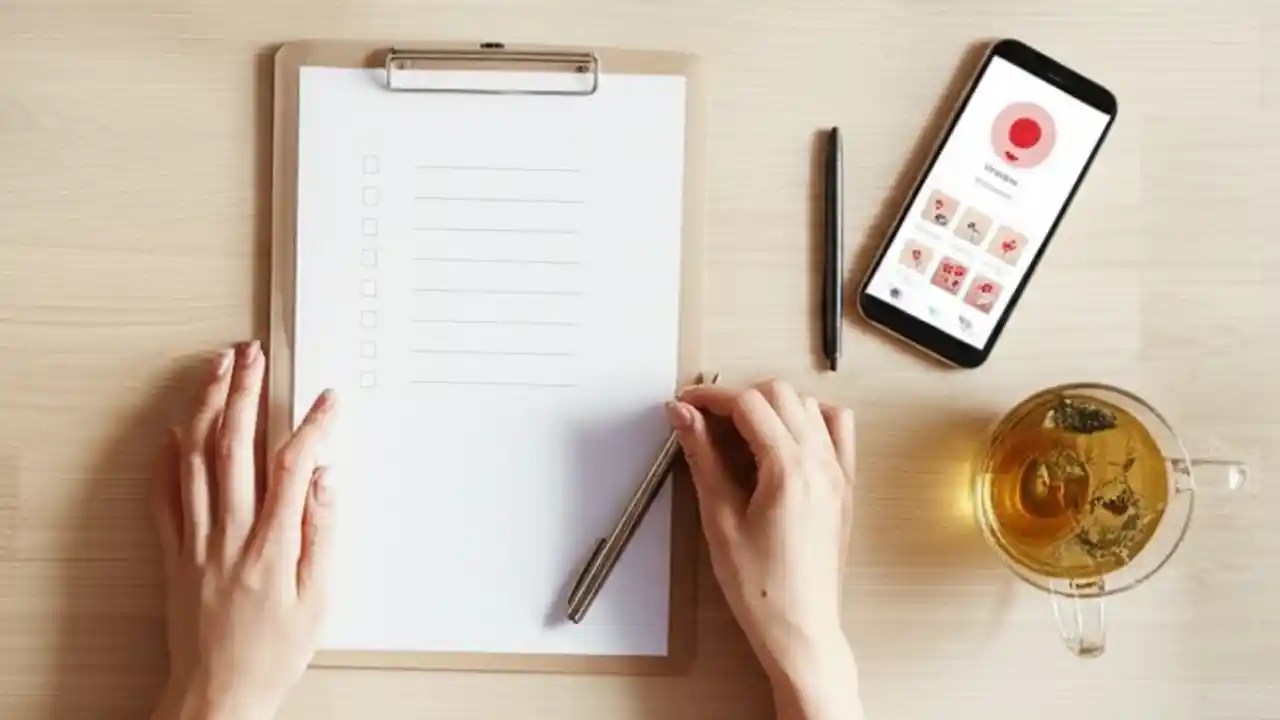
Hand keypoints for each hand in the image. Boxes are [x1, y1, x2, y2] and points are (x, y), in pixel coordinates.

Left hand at [151, 341, 337, 719]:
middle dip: (244, 391)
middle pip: (234, 444)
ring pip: (195, 458)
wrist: (218, 692)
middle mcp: (231, 533)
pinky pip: (164, 495)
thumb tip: (325, 481)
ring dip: (205, 407)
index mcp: (273, 544)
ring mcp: (197, 539)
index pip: (292, 465)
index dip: (311, 424)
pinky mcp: (174, 552)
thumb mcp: (319, 600)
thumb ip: (323, 534)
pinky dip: (167, 457)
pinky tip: (174, 430)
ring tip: (217, 372)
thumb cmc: (273, 652)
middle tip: (252, 356)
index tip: (326, 399)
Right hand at [667, 380, 859, 719]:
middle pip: (780, 394)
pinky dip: (811, 419)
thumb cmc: (760, 587)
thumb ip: (702, 457)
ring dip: (772, 405)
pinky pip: (838, 429)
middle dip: (738, 397)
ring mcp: (838, 472)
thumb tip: (683, 416)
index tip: (685, 406)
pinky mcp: (844, 486)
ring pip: (809, 405)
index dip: (710, 397)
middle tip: (705, 420)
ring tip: (739, 433)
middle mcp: (821, 462)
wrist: (801, 628)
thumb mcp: (719, 518)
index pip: (748, 402)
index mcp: (789, 468)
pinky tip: (784, 439)